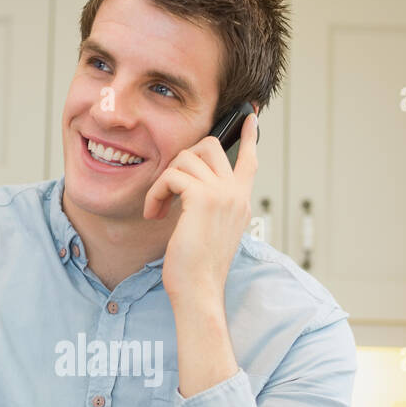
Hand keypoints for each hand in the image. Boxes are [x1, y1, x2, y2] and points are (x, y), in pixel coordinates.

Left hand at [144, 110, 257, 304]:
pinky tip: (154, 213)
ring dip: (163, 181)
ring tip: (158, 208)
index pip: (251, 159)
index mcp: (241, 201)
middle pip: (210, 145)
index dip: (250, 135)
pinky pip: (171, 176)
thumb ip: (209, 205)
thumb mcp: (209, 231)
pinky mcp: (202, 198)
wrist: (200, 290)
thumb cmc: (198, 268)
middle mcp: (236, 193)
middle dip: (181, 158)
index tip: (251, 116)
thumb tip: (190, 186)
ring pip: (185, 158)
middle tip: (169, 187)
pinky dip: (155, 194)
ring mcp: (222, 193)